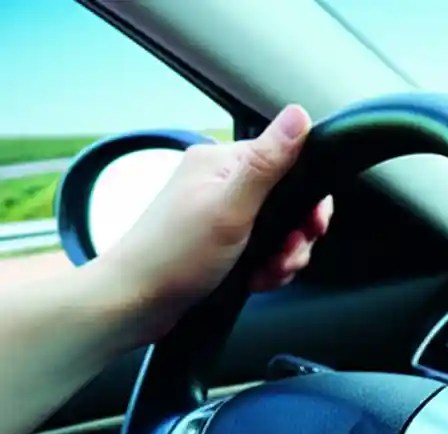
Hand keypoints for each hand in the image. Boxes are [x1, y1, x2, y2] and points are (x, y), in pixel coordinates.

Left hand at [94, 105, 331, 343]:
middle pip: (289, 199)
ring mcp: (222, 213)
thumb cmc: (175, 256)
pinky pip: (264, 248)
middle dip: (298, 234)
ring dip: (285, 255)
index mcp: (222, 162)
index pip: (289, 162)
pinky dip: (268, 266)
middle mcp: (222, 182)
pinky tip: (258, 280)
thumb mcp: (230, 207)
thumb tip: (299, 113)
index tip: (311, 225)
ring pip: (281, 228)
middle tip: (287, 256)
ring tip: (269, 272)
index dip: (309, 196)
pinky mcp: (222, 241)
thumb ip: (268, 163)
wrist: (135, 304)